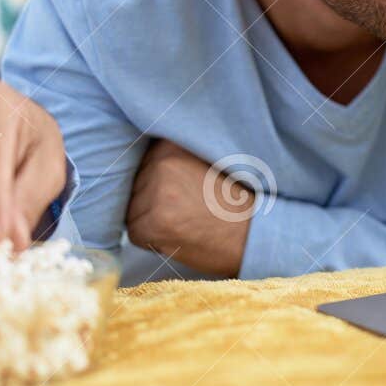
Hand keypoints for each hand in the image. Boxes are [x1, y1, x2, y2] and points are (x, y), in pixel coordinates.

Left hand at [126, 139, 251, 276]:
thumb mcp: (204, 161)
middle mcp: (162, 164)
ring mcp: (157, 194)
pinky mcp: (154, 223)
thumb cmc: (233, 200)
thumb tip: (134, 159)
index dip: (153, 180)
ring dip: (149, 220)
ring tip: (182, 222)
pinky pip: (135, 234)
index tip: (174, 191)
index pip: (140, 161)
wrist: (254, 233)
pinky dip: (151, 240)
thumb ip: (174, 156)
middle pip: (134, 185)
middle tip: (183, 209)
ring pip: (131, 210)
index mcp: (173, 145)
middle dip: (149, 200)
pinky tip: (178, 236)